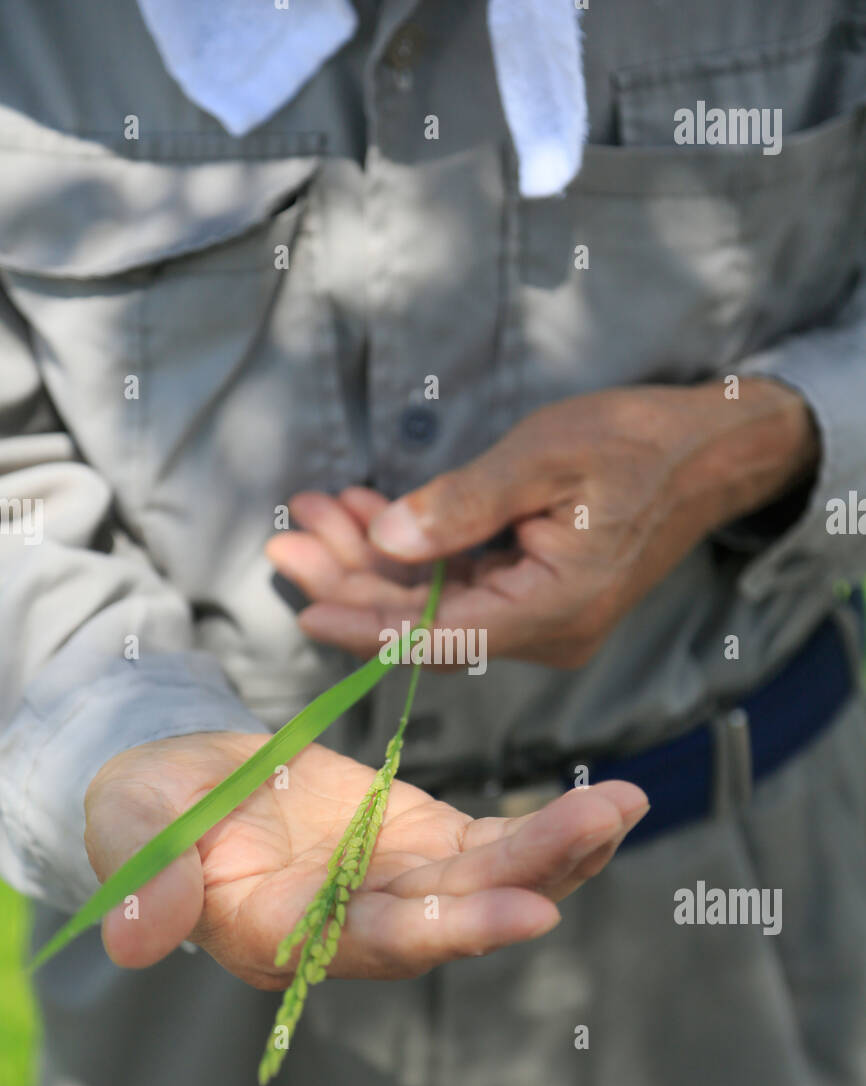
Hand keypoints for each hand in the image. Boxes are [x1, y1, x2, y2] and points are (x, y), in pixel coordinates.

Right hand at [84, 733, 647, 988]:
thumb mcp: (133, 829)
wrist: (185, 787)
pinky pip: (494, 843)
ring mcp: (395, 885)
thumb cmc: (148, 809)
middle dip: (528, 874)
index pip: (371, 939)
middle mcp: (353, 925)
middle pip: (451, 911)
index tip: (528, 910)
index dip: (448, 927)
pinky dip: (549, 830)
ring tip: (621, 805)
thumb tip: (137, 939)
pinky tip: (608, 806)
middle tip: (598, 828)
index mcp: (281, 934)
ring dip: (558, 850)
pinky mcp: (421, 844)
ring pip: (486, 877)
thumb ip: (145, 876)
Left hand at [268, 379, 816, 666]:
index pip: (440, 636)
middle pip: (427, 623)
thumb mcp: (546, 456)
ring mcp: (540, 616)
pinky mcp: (536, 593)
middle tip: (287, 542)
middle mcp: (545, 630)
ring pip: (436, 601)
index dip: (366, 626)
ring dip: (376, 558)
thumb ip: (465, 504)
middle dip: (354, 581)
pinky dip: (414, 550)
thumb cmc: (637, 442)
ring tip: (316, 512)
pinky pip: (461, 582)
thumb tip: (391, 541)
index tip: (304, 606)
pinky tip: (368, 512)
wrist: (710, 452)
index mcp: (553, 609)